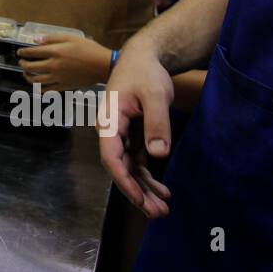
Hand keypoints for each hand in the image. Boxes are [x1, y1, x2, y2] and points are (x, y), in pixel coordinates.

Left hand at [17, 33, 111, 90]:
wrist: (102, 65)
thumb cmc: (88, 48)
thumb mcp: (71, 37)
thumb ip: (52, 38)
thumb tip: (36, 40)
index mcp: (54, 52)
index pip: (32, 53)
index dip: (23, 53)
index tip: (19, 53)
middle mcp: (53, 66)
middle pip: (31, 67)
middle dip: (23, 65)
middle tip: (21, 62)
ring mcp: (58, 78)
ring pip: (36, 81)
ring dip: (28, 77)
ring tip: (26, 74)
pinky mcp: (64, 87)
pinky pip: (47, 90)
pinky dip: (39, 89)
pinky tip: (38, 86)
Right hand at [98, 45, 175, 218]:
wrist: (144, 58)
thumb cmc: (145, 73)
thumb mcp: (154, 94)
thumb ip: (157, 123)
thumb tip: (157, 154)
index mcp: (109, 121)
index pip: (110, 156)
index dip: (123, 180)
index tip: (139, 199)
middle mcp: (111, 132)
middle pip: (120, 168)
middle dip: (137, 192)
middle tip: (158, 213)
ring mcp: (121, 135)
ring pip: (129, 168)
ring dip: (144, 189)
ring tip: (163, 209)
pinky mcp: (132, 136)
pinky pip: (138, 162)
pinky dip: (148, 177)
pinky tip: (163, 191)